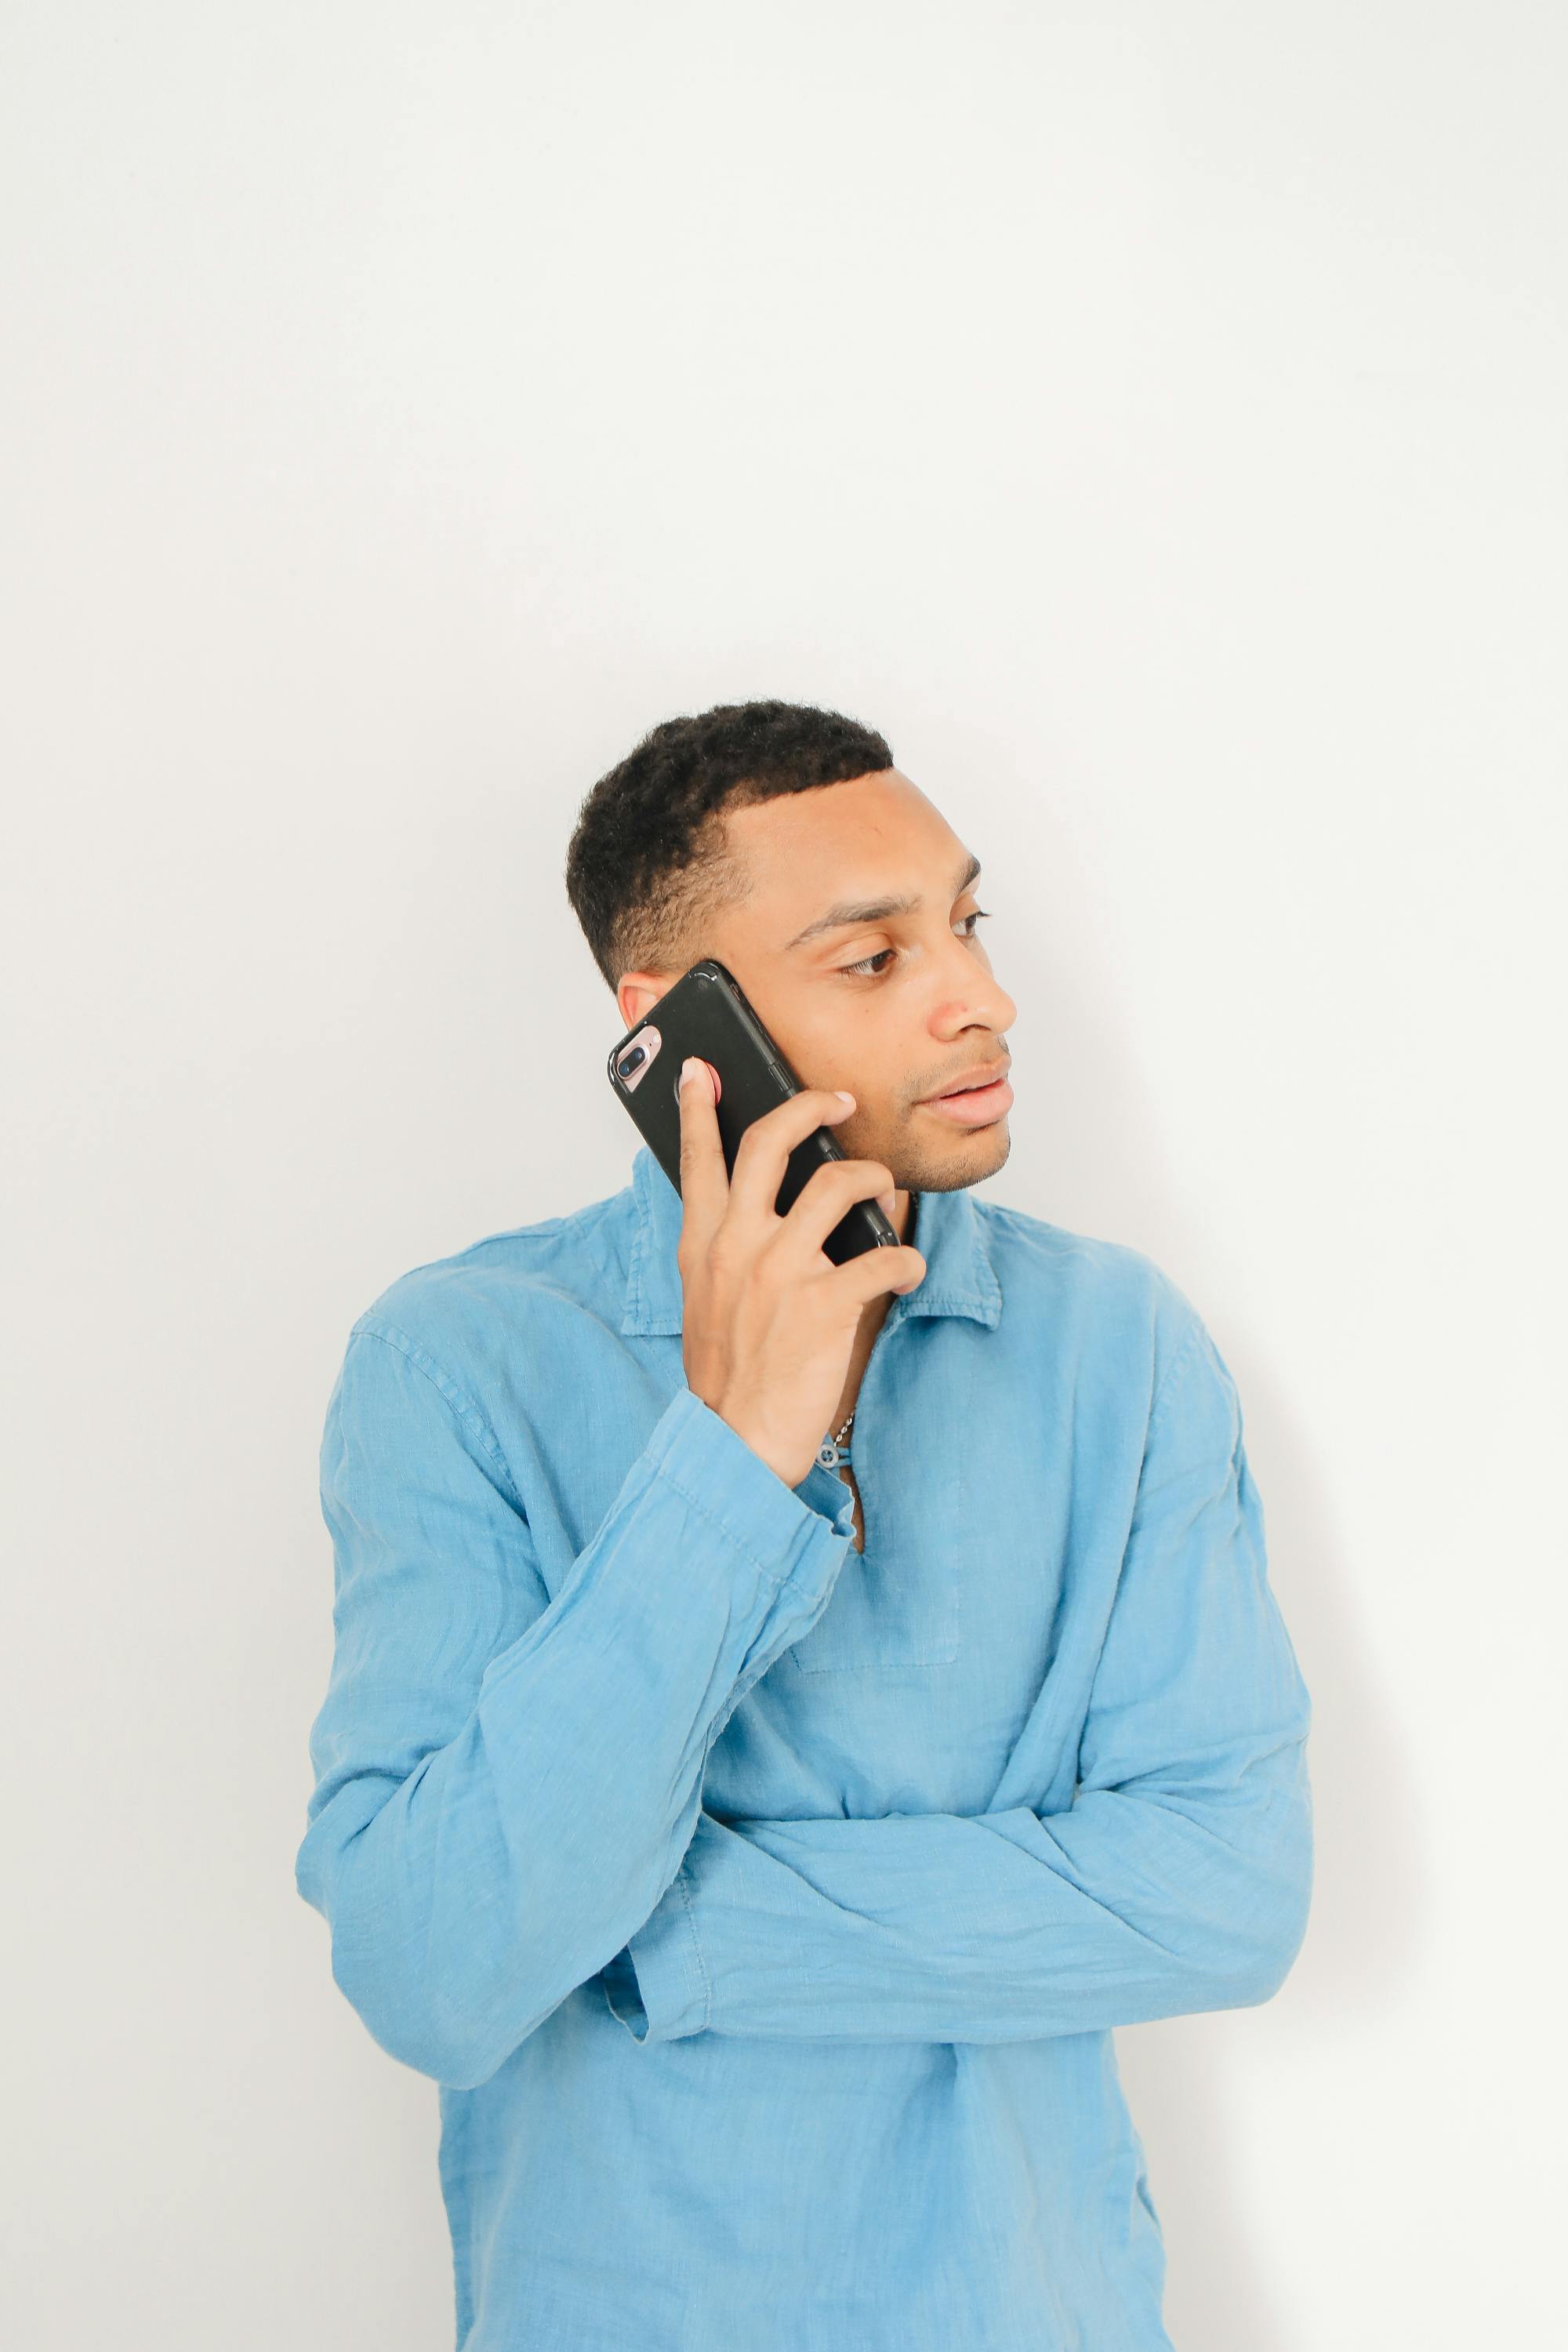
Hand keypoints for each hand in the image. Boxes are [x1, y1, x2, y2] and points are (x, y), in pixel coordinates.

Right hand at [674, 1055, 926, 1489]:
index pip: (697, 1160)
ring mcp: (779, 1270)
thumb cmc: (728, 1375)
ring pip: (838, 1184)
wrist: (736, 1442)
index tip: (700, 1071)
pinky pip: (885, 1260)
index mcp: (702, 1245)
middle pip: (770, 1142)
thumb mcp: (705, 1302)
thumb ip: (727, 1252)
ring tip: (885, 1190)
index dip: (697, 1109)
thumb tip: (771, 1213)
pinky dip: (908, 1264)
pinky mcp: (824, 1303)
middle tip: (839, 1101)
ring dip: (873, 1179)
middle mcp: (737, 1246)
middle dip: (810, 1107)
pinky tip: (910, 1273)